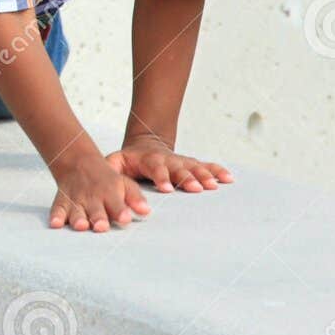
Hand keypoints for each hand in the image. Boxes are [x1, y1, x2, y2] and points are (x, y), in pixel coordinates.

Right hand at [48, 151, 151, 232]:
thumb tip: (146, 211)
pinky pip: (58, 209)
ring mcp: (76, 200)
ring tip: (81, 226)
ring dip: (78, 218)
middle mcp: (93, 198)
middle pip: (96, 210)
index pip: (117, 204)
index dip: (120, 211)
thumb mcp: (124, 183)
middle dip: (98, 218)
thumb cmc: (105, 179)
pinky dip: (56, 216)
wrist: (79, 162)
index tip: (125, 218)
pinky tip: (55, 224)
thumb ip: (135, 198)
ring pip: (76, 210)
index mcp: (110, 193)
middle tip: (101, 227)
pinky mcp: (62, 201)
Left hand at [108, 134, 232, 193]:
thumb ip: (110, 169)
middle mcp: (168, 160)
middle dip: (187, 178)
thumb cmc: (128, 161)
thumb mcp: (115, 162)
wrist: (145, 146)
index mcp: (148, 160)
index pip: (155, 167)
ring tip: (214, 186)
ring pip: (194, 167)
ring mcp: (181, 161)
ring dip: (204, 176)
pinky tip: (229, 178)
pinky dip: (217, 171)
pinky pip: (206, 166)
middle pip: (178, 168)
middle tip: (195, 188)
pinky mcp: (191, 164)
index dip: (161, 177)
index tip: (167, 188)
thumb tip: (106, 181)